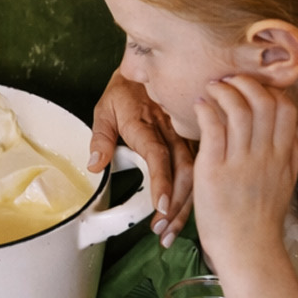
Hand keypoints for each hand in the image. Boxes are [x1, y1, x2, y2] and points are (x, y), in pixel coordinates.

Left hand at [89, 68, 195, 246]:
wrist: (150, 66)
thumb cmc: (125, 92)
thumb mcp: (105, 109)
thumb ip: (101, 138)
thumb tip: (95, 165)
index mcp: (146, 123)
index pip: (157, 155)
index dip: (161, 180)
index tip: (161, 206)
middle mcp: (172, 130)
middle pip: (183, 170)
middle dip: (176, 204)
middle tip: (162, 231)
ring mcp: (187, 134)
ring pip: (196, 172)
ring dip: (187, 204)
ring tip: (172, 230)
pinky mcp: (196, 138)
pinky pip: (202, 167)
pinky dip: (197, 193)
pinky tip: (191, 214)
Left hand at [193, 76, 297, 272]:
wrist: (247, 251)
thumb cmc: (261, 218)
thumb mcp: (286, 183)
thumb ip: (290, 155)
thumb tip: (294, 132)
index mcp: (283, 157)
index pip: (286, 109)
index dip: (270, 91)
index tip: (254, 89)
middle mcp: (265, 156)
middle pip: (264, 102)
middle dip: (246, 83)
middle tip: (229, 81)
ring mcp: (240, 162)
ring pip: (238, 109)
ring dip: (223, 91)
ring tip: (212, 89)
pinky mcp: (214, 170)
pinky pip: (213, 127)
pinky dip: (205, 109)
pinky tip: (199, 106)